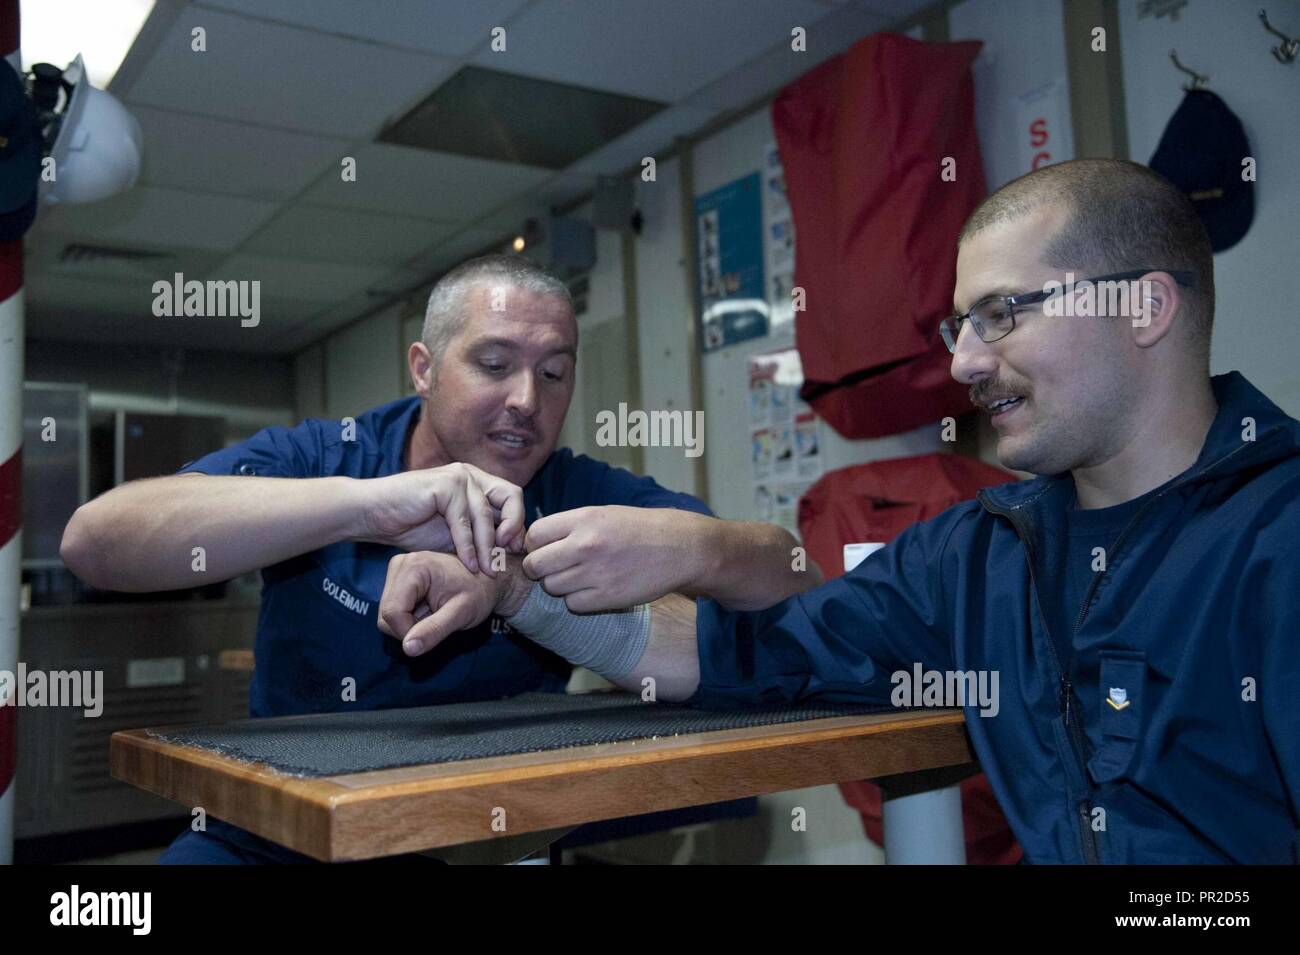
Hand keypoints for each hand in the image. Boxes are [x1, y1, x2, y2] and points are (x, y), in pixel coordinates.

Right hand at [359, 463, 524, 574]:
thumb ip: (480, 536)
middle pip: (511, 496)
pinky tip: (469, 565)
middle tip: (509, 555)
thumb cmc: (411, 525)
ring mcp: (458, 476)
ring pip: (485, 515)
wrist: (372, 515)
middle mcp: (471, 474)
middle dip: (514, 528)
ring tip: (488, 571)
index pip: (511, 498)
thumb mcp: (454, 534)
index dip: (518, 525)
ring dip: (488, 547)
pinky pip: (464, 521)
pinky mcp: (444, 485)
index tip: (516, 553)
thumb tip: (514, 551)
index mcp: (477, 482)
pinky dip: (468, 546)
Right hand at [377, 551, 526, 656]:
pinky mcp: (398, 579)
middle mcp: (400, 563)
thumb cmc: (480, 593)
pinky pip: (392, 610)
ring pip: (387, 615)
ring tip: (436, 613)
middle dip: (410, 627)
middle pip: (386, 615)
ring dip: (410, 624)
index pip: (392, 612)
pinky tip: (429, 609)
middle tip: (439, 620)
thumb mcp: (462, 614)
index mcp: (415, 566)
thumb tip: (408, 649)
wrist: (488, 578)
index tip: (436, 632)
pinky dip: (409, 617)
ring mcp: (397, 570)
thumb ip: (434, 630)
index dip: (409, 632)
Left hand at [522, 505, 707, 612]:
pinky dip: (578, 601)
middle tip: (554, 568)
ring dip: (560, 585)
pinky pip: (573, 604)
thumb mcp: (603, 514)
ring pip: (551, 587)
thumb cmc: (639, 529)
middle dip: (540, 568)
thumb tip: (535, 541)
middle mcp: (585, 545)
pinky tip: (593, 589)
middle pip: (536, 565)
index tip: (545, 549)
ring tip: (579, 577)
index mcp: (583, 519)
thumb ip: (570, 526)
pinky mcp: (607, 597)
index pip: (534, 536)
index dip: (534, 545)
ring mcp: (595, 573)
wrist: (679, 548)